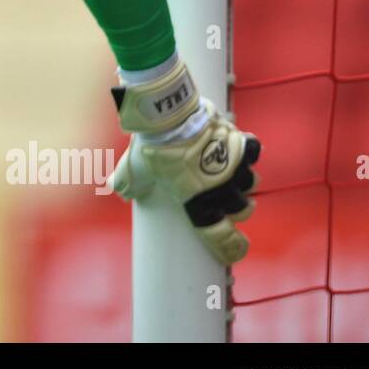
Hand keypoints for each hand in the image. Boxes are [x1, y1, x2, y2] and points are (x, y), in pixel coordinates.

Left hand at [108, 62, 261, 264]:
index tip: (236, 252)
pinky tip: (237, 150)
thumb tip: (117, 188)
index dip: (230, 247)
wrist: (168, 116)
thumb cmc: (151, 146)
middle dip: (235, 210)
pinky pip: (252, 153)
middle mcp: (221, 188)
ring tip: (228, 175)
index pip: (219, 233)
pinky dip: (246, 153)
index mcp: (197, 201)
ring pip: (249, 183)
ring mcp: (234, 165)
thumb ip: (128, 182)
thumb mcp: (134, 170)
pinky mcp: (239, 142)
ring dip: (240, 183)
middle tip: (224, 201)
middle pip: (240, 209)